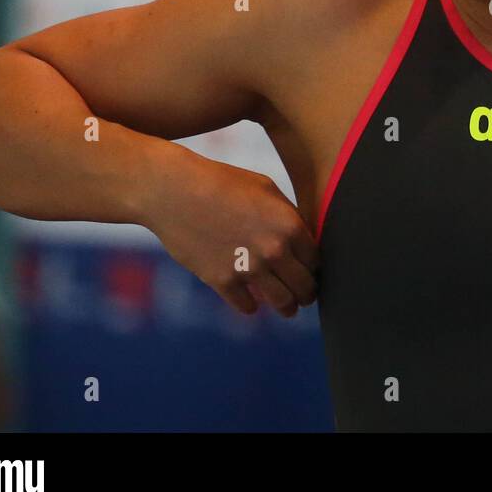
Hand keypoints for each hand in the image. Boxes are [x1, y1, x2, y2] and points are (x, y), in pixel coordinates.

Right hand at [144, 157, 318, 316]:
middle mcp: (274, 250)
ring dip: (288, 308)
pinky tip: (252, 303)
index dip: (316, 268)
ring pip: (282, 302)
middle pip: (304, 286)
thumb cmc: (222, 183)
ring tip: (289, 309)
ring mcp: (248, 267)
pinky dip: (251, 306)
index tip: (312, 273)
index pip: (316, 261)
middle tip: (306, 297)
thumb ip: (288, 216)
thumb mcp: (266, 188)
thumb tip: (303, 240)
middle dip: (307, 293)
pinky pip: (247, 306)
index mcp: (290, 225)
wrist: (175, 191)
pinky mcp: (222, 280)